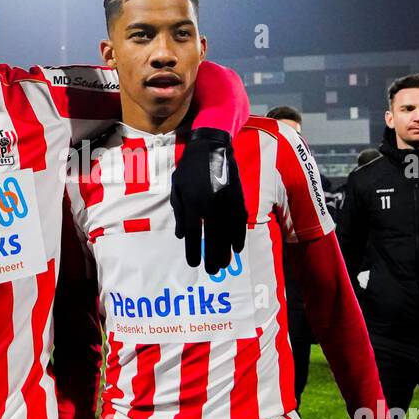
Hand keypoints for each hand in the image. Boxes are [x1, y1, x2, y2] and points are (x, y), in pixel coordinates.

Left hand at [171, 127, 247, 275]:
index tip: (193, 263)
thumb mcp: (177, 188)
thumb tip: (182, 236)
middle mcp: (211, 204)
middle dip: (212, 256)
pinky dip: (239, 236)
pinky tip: (237, 248)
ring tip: (224, 265)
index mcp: (193, 201)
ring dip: (226, 251)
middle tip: (212, 271)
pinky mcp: (238, 197)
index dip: (193, 250)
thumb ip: (180, 212)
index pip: (193, 232)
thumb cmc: (190, 169)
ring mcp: (226, 201)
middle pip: (213, 237)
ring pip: (228, 232)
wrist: (212, 147)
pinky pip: (240, 221)